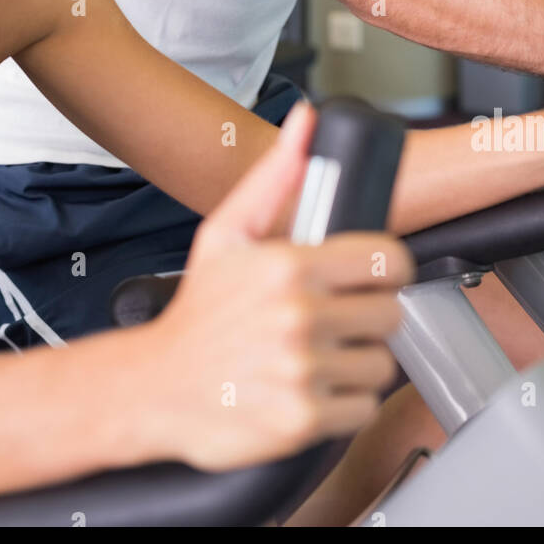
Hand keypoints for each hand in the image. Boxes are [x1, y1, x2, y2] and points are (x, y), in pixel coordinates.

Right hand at [151, 102, 414, 472]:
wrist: (153, 388)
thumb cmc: (197, 311)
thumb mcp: (227, 233)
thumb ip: (275, 175)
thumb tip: (307, 123)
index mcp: (289, 265)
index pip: (388, 261)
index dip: (384, 270)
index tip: (370, 279)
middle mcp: (299, 317)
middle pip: (390, 314)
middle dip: (367, 317)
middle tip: (334, 321)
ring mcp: (303, 371)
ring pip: (380, 364)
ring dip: (356, 362)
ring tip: (318, 356)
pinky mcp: (303, 421)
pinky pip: (362, 408)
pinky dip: (343, 405)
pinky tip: (310, 390)